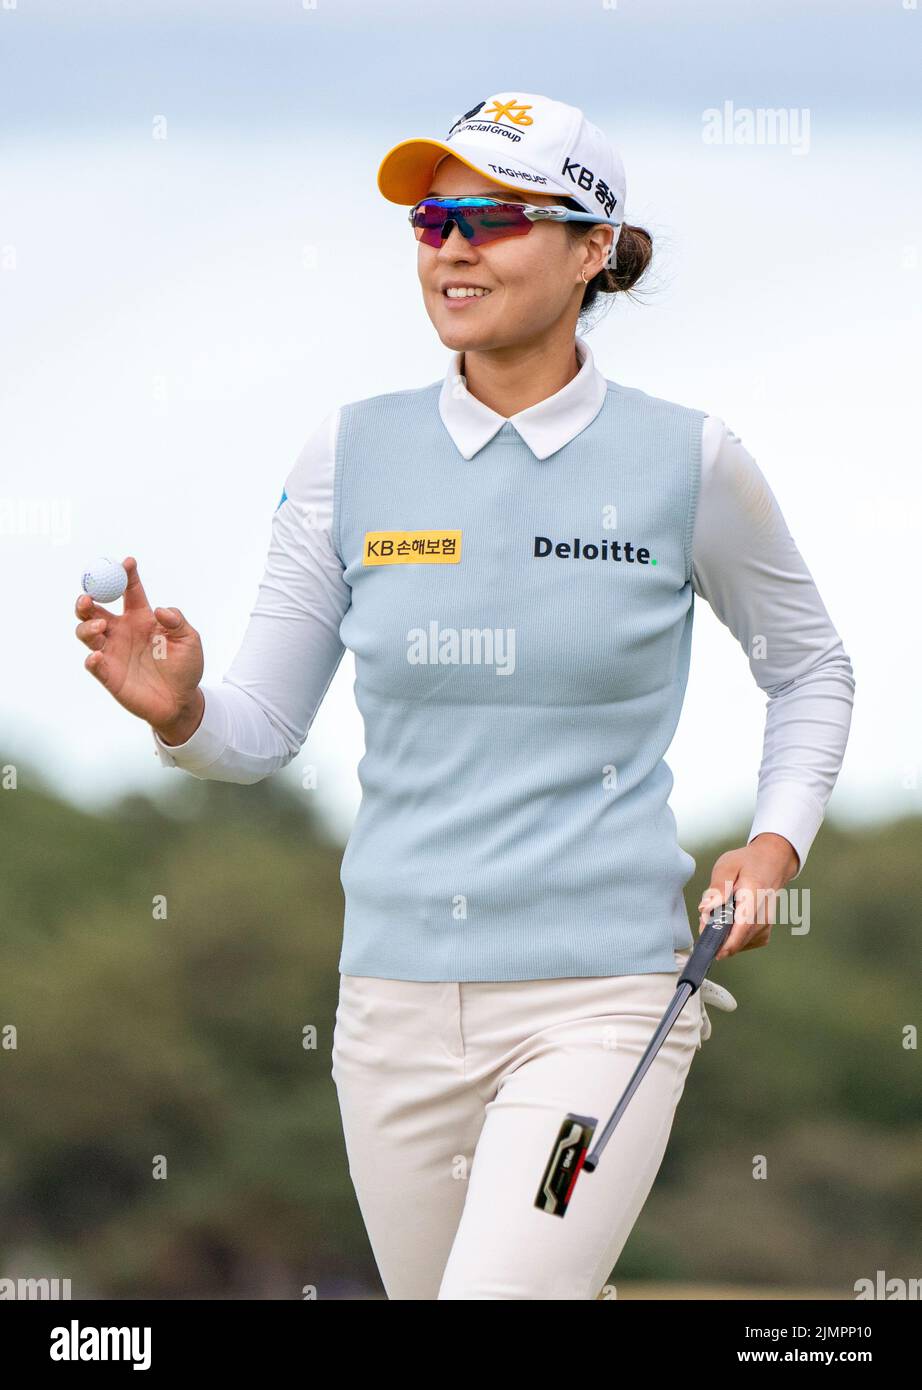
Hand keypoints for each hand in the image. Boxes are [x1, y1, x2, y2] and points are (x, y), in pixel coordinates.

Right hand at [74, 556, 204, 735]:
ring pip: (87, 632)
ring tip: (100, 626)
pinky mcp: (109, 675)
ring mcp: (113, 652)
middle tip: (88, 596)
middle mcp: (122, 631)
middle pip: (94, 609)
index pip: (129, 591)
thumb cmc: (185, 667)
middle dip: (87, 599)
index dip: (126, 575)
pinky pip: (93, 664)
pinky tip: (97, 656)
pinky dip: (92, 659)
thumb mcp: (190, 640)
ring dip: (87, 626)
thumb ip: (178, 621)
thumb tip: (160, 610)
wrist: (182, 701)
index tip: (127, 562)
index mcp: (141, 618)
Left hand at [697, 833, 799, 959]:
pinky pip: (744, 943)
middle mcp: (764, 914)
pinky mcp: (765, 931)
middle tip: (707, 918)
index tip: (710, 947)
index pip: (742, 927)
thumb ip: (717, 887)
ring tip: (720, 915)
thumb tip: (706, 908)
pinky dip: (733, 937)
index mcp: (754, 895)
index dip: (725, 942)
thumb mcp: (727, 865)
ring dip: (724, 936)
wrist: (772, 862)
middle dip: (717, 936)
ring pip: (740, 943)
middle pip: (738, 939)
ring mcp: (767, 924)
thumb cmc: (748, 863)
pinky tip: (730, 922)